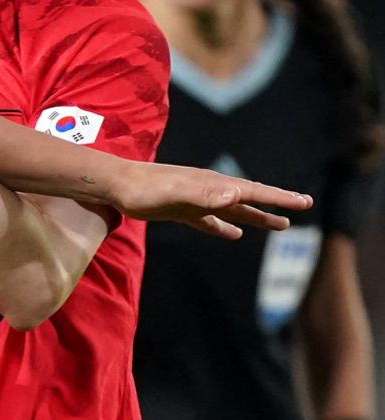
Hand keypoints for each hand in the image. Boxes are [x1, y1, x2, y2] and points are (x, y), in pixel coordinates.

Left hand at [107, 160, 311, 239]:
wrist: (115, 185)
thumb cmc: (144, 188)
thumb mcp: (175, 192)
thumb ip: (205, 193)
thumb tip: (237, 194)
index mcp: (212, 185)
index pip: (253, 191)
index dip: (279, 198)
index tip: (304, 202)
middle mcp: (208, 191)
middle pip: (249, 199)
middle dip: (276, 204)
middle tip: (302, 208)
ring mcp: (195, 201)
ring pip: (234, 211)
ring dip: (257, 218)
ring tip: (280, 225)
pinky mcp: (180, 211)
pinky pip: (209, 221)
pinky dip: (224, 228)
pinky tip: (234, 234)